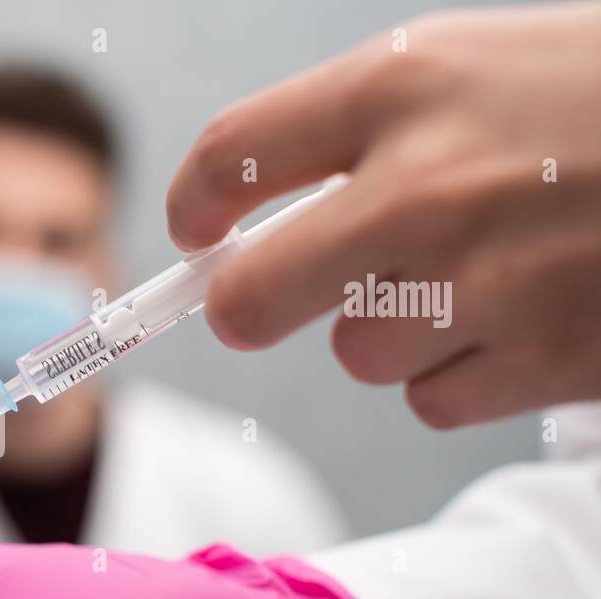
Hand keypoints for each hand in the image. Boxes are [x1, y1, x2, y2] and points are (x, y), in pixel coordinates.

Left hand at [166, 2, 600, 427]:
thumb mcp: (482, 65)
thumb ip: (367, 132)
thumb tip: (261, 215)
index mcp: (405, 85)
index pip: (229, 156)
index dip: (192, 205)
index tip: (194, 230)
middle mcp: (423, 188)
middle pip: (251, 298)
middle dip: (246, 305)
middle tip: (262, 301)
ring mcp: (480, 285)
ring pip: (359, 354)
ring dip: (398, 328)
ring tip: (489, 272)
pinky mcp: (538, 361)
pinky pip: (432, 401)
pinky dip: (463, 373)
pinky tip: (529, 317)